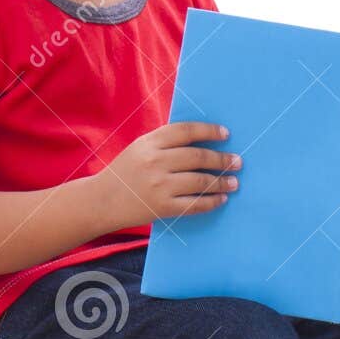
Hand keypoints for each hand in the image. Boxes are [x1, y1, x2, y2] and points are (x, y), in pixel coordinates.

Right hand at [98, 121, 241, 226]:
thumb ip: (165, 142)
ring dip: (221, 181)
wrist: (101, 201)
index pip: (186, 132)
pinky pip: (194, 204)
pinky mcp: (162, 207)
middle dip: (221, 159)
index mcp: (149, 143)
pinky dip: (211, 201)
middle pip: (197, 157)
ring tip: (234, 182)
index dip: (209, 131)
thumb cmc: (125, 172)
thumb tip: (203, 139)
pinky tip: (221, 198)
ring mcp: (159, 186)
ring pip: (199, 181)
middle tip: (238, 161)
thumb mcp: (140, 148)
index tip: (226, 135)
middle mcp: (155, 162)